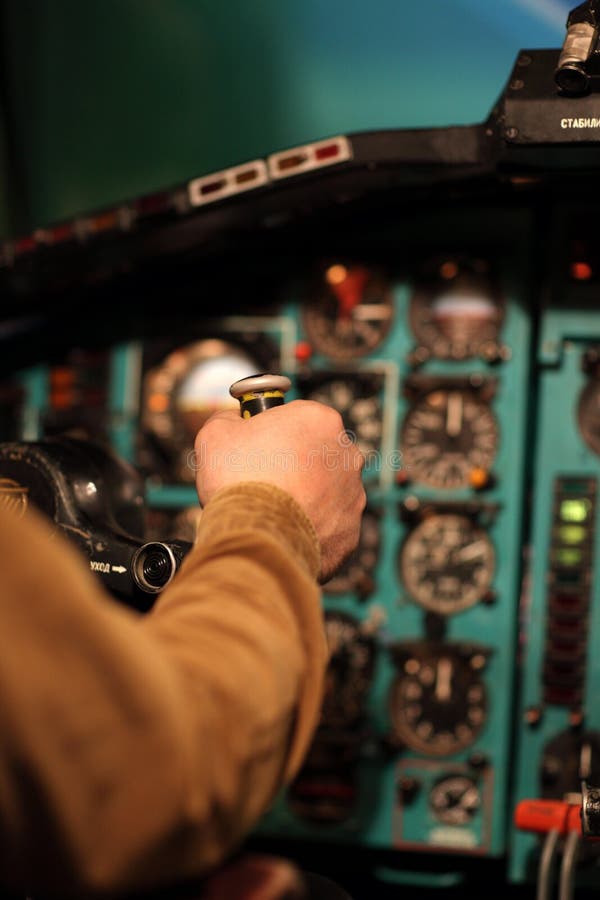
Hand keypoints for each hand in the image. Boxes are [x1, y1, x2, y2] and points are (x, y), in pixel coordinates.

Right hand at [193, 400, 365, 580]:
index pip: (299, 419)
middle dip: (295, 465)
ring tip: (273, 510)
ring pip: (326, 492)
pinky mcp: (350, 532)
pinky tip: (286, 532)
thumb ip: (230, 418)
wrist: (256, 537)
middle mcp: (347, 455)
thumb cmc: (238, 478)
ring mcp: (353, 496)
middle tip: (264, 481)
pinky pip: (328, 527)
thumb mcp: (217, 432)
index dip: (275, 433)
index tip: (258, 449)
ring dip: (305, 498)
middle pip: (317, 455)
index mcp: (321, 420)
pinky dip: (310, 529)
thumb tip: (234, 420)